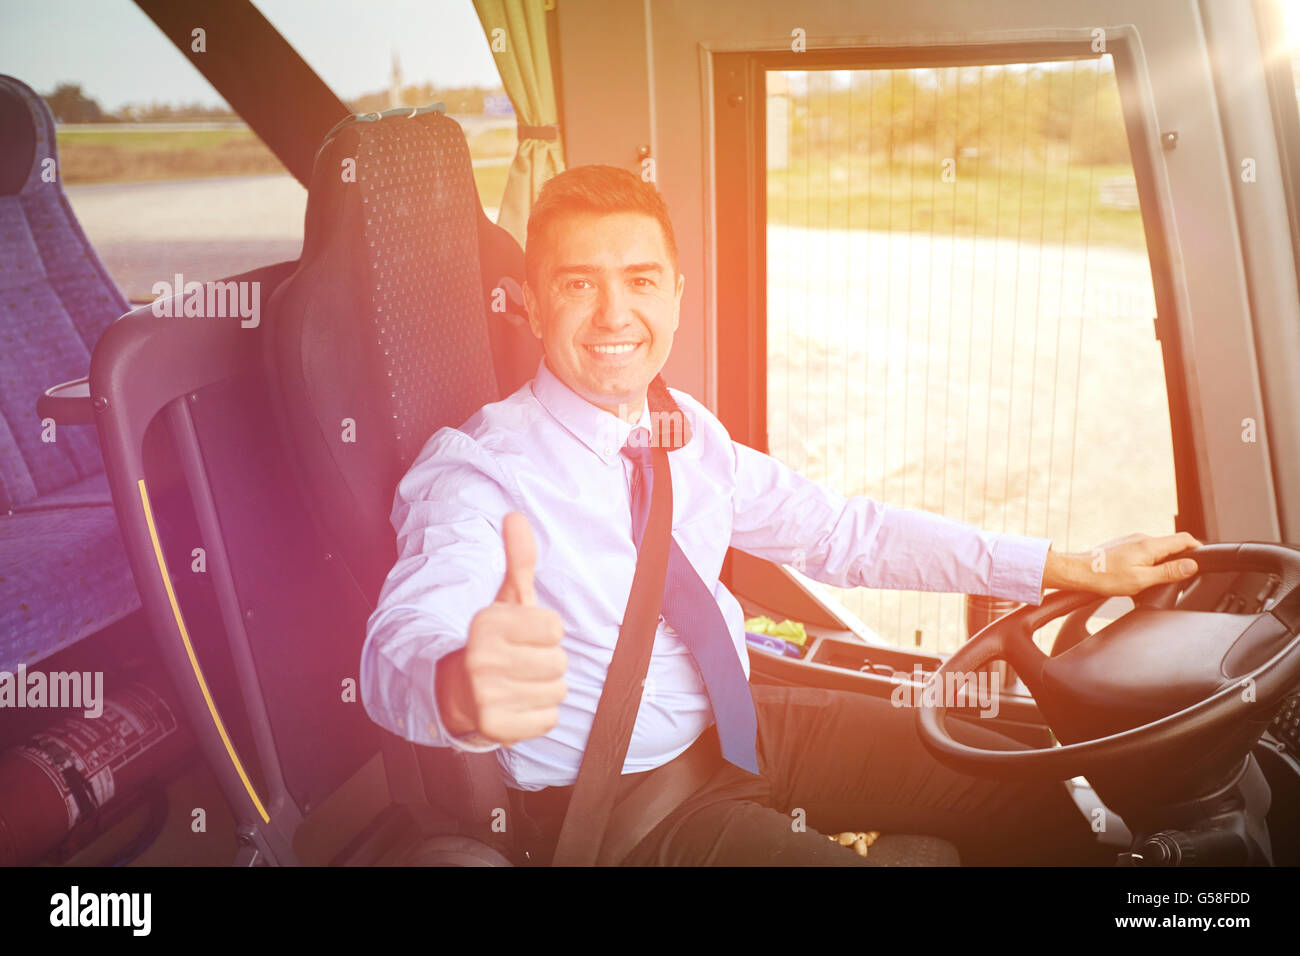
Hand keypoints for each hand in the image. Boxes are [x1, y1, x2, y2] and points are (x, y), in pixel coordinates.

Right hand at [435, 512, 567, 745]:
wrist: (459, 690)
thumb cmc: (496, 641)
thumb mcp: (507, 600)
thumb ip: (518, 559)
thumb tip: (515, 515)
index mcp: (486, 623)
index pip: (555, 628)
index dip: (546, 633)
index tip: (524, 636)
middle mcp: (481, 658)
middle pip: (559, 662)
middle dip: (547, 663)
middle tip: (521, 663)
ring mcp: (486, 695)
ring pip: (557, 691)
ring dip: (545, 689)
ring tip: (518, 683)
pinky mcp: (495, 726)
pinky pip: (550, 720)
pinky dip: (539, 716)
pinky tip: (517, 705)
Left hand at [1043, 532, 1203, 597]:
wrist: (1079, 571)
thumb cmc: (1105, 577)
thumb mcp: (1141, 580)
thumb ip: (1168, 572)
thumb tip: (1191, 565)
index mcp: (1150, 545)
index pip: (1184, 539)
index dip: (1198, 549)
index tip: (1203, 561)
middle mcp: (1142, 538)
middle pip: (1172, 545)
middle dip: (1181, 559)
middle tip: (1182, 577)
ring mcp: (1132, 541)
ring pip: (1158, 549)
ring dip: (1164, 562)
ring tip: (1159, 580)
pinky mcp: (1125, 546)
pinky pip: (1145, 551)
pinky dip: (1151, 562)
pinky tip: (1143, 576)